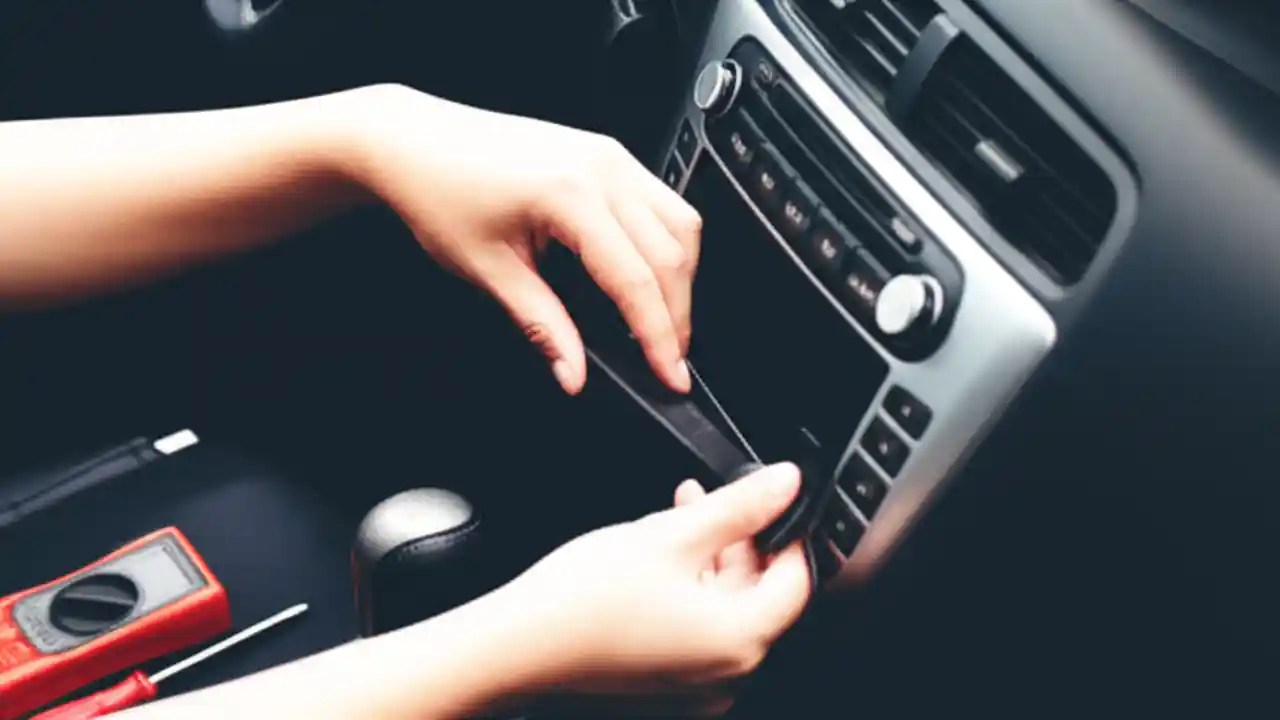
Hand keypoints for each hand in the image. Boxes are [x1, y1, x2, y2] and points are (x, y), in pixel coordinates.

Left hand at [341, 84, 700, 393]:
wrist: (413, 143)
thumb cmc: (438, 192)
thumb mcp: (488, 270)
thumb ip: (542, 325)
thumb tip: (573, 371)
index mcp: (570, 193)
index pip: (634, 279)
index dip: (658, 336)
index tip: (670, 375)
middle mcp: (600, 166)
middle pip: (670, 253)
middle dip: (677, 316)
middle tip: (671, 362)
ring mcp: (608, 154)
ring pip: (679, 223)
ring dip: (681, 279)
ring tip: (664, 324)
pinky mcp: (605, 153)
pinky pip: (661, 202)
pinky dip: (666, 245)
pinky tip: (649, 277)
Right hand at [495, 463, 812, 715]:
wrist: (516, 645)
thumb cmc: (582, 598)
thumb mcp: (672, 534)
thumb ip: (739, 506)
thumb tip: (786, 483)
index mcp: (739, 642)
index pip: (796, 581)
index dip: (785, 531)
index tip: (768, 499)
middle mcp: (726, 675)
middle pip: (758, 594)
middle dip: (738, 539)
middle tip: (709, 498)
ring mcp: (695, 686)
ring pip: (723, 608)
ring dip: (709, 558)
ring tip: (676, 518)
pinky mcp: (666, 685)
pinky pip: (696, 631)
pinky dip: (687, 592)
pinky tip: (659, 557)